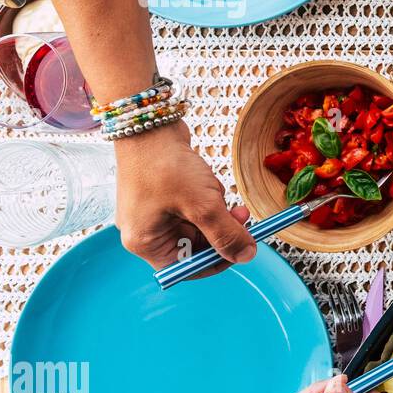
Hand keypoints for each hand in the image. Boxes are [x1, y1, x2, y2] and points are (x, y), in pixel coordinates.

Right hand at [114, 122, 255, 272]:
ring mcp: (153, 213)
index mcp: (146, 243)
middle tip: (242, 214)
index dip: (218, 260)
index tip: (243, 247)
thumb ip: (227, 235)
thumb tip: (246, 256)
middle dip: (221, 230)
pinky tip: (208, 183)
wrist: (151, 125)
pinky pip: (193, 208)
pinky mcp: (163, 197)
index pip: (187, 267)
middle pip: (195, 246)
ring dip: (216, 212)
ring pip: (198, 225)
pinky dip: (207, 199)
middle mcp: (146, 232)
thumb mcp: (203, 206)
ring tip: (215, 190)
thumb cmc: (166, 167)